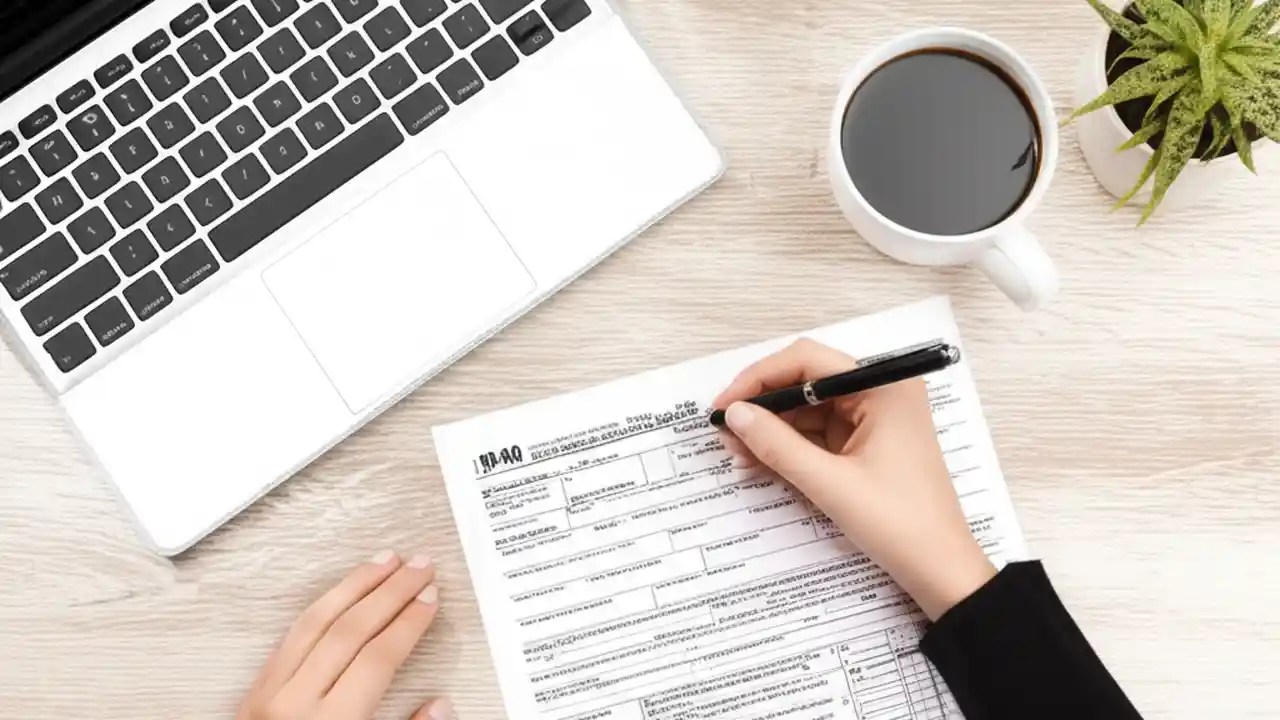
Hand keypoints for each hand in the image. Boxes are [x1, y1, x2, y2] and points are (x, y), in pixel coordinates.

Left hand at [238, 551, 453, 719]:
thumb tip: (440, 704)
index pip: (378, 658)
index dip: (408, 624)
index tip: (431, 598)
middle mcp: (296, 704)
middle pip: (350, 630)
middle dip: (390, 592)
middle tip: (421, 566)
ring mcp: (270, 694)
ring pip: (316, 622)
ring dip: (355, 586)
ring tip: (386, 562)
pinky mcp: (255, 690)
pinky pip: (292, 635)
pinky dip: (323, 606)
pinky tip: (344, 590)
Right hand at [713, 339, 994, 619]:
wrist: (941, 570)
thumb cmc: (899, 524)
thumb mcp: (830, 484)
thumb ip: (777, 445)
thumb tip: (734, 415)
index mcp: (884, 387)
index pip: (807, 361)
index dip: (759, 379)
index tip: (724, 405)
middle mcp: (882, 392)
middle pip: (806, 381)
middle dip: (763, 406)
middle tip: (724, 433)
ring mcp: (876, 417)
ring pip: (808, 409)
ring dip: (773, 428)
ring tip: (738, 453)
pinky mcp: (868, 443)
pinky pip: (819, 433)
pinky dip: (790, 445)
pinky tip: (760, 460)